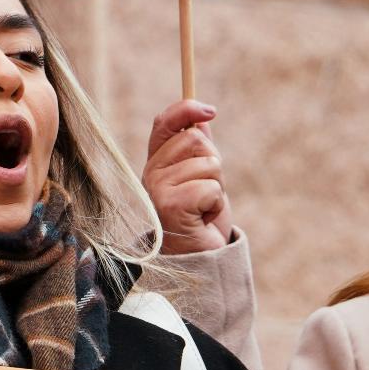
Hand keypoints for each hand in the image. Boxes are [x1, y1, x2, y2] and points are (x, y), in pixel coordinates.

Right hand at [143, 100, 233, 254]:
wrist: (197, 259)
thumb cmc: (200, 220)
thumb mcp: (202, 177)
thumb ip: (198, 149)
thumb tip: (203, 118)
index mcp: (157, 163)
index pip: (164, 123)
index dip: (186, 109)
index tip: (211, 110)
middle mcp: (151, 173)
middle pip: (195, 139)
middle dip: (213, 163)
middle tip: (206, 191)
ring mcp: (158, 188)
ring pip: (208, 163)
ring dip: (217, 186)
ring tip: (205, 207)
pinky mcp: (171, 205)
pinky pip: (211, 187)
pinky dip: (216, 204)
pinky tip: (203, 219)